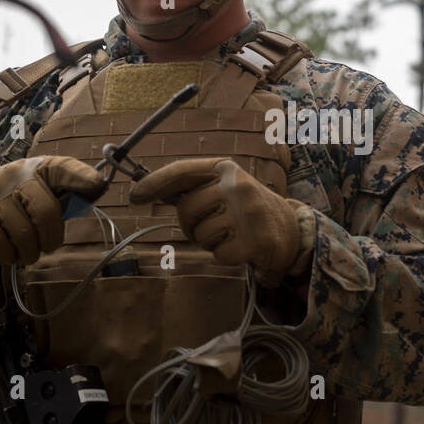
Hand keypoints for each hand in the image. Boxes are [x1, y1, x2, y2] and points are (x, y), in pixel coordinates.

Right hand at [0, 156, 106, 263]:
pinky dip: (10, 256)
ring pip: (23, 234)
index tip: (97, 184)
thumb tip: (99, 188)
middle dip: (52, 238)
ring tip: (28, 250)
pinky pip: (1, 245)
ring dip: (30, 252)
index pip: (63, 168)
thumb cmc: (17, 196)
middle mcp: (15, 176)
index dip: (81, 177)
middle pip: (46, 212)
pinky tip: (10, 251)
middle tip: (48, 245)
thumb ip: (67, 193)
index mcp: (38, 168)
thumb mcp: (41, 188)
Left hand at [128, 157, 309, 277]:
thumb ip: (192, 187)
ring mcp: (247, 212)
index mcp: (225, 168)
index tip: (134, 196)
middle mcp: (237, 185)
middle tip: (211, 225)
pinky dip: (224, 255)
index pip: (182, 171)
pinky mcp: (254, 240)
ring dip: (209, 241)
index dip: (154, 183)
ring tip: (230, 234)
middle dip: (190, 223)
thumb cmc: (244, 209)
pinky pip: (218, 253)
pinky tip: (240, 246)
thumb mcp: (223, 188)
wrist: (289, 229)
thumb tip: (144, 191)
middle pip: (186, 208)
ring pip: (200, 234)